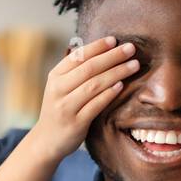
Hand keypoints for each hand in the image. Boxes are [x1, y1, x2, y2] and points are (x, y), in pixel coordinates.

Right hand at [31, 35, 138, 162]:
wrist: (46, 141)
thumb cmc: (60, 109)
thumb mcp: (60, 87)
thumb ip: (75, 71)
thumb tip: (100, 49)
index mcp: (55, 76)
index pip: (78, 56)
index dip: (97, 46)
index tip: (115, 40)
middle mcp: (58, 89)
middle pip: (89, 68)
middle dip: (112, 56)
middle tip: (131, 49)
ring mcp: (66, 107)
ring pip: (94, 85)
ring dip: (116, 73)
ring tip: (134, 66)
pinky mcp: (75, 123)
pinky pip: (96, 105)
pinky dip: (109, 94)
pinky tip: (122, 85)